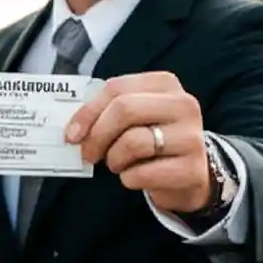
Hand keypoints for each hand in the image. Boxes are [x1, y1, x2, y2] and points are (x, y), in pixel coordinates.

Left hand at [65, 72, 210, 212]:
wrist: (191, 172)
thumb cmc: (153, 139)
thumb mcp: (135, 117)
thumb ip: (107, 112)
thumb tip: (73, 130)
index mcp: (165, 83)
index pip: (117, 88)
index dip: (88, 112)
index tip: (71, 134)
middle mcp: (183, 105)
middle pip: (125, 110)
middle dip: (97, 135)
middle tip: (88, 153)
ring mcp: (191, 137)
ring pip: (132, 143)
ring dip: (114, 159)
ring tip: (118, 164)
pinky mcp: (191, 169)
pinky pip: (142, 174)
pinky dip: (129, 179)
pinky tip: (136, 176)